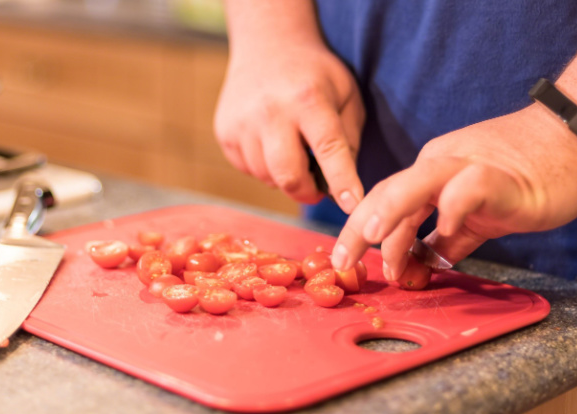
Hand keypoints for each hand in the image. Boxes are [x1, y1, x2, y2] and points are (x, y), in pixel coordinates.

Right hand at [214, 41, 365, 212]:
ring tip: (294, 153)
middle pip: (288, 175)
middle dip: (307, 192)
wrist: (268, 45)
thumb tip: (344, 189)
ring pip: (266, 177)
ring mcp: (241, 123)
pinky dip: (264, 167)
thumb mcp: (345, 95)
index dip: (342, 181)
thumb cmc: (315, 75)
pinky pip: (248, 169)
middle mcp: (270, 111)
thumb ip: (349, 140)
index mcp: (308, 99)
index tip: (352, 205)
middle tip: (318, 188)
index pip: (328, 149)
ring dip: (285, 177)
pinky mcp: (224, 132)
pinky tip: (272, 144)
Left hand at [329, 103, 576, 283]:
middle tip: (343, 264)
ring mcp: (468, 167)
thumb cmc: (532, 175)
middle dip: (359, 229)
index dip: (361, 232)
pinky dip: (452, 210)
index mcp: (432, 173)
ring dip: (391, 211)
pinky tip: (444, 233)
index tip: (346, 262)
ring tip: (372, 239)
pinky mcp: (499, 177)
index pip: (384, 201)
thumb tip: (425, 264)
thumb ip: (451, 238)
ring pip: (417, 184)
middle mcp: (440, 165)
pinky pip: (467, 190)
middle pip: (387, 193)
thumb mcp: (479, 213)